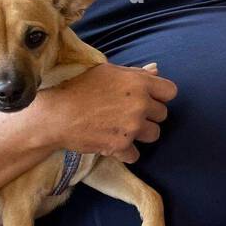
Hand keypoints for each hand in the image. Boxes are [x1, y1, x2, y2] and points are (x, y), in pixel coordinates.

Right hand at [34, 61, 176, 162]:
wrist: (54, 114)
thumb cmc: (78, 86)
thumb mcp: (108, 72)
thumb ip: (136, 73)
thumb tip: (156, 71)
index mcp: (139, 83)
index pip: (170, 92)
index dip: (160, 96)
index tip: (148, 99)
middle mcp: (140, 105)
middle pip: (162, 115)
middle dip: (149, 115)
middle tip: (128, 114)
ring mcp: (132, 127)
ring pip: (153, 135)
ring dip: (140, 134)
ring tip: (121, 128)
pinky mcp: (121, 146)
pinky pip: (135, 155)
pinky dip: (125, 152)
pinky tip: (112, 143)